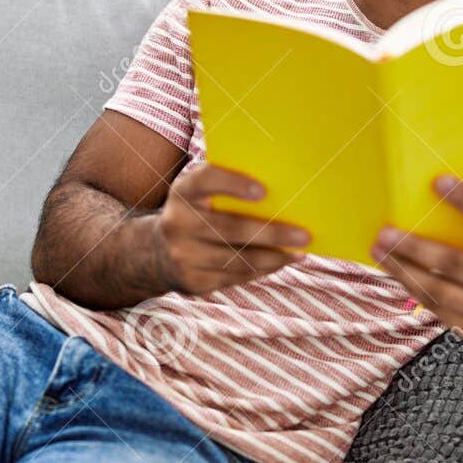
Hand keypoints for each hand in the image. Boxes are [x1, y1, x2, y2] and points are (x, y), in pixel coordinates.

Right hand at [155, 161, 311, 294]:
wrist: (159, 252)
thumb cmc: (198, 212)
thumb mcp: (201, 193)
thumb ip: (229, 186)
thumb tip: (283, 191)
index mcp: (183, 191)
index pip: (206, 180)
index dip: (233, 184)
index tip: (264, 191)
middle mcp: (177, 223)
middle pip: (231, 229)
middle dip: (272, 233)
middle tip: (304, 235)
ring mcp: (183, 255)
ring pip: (238, 259)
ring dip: (274, 257)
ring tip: (299, 253)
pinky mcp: (193, 282)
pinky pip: (235, 277)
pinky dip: (262, 270)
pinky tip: (280, 262)